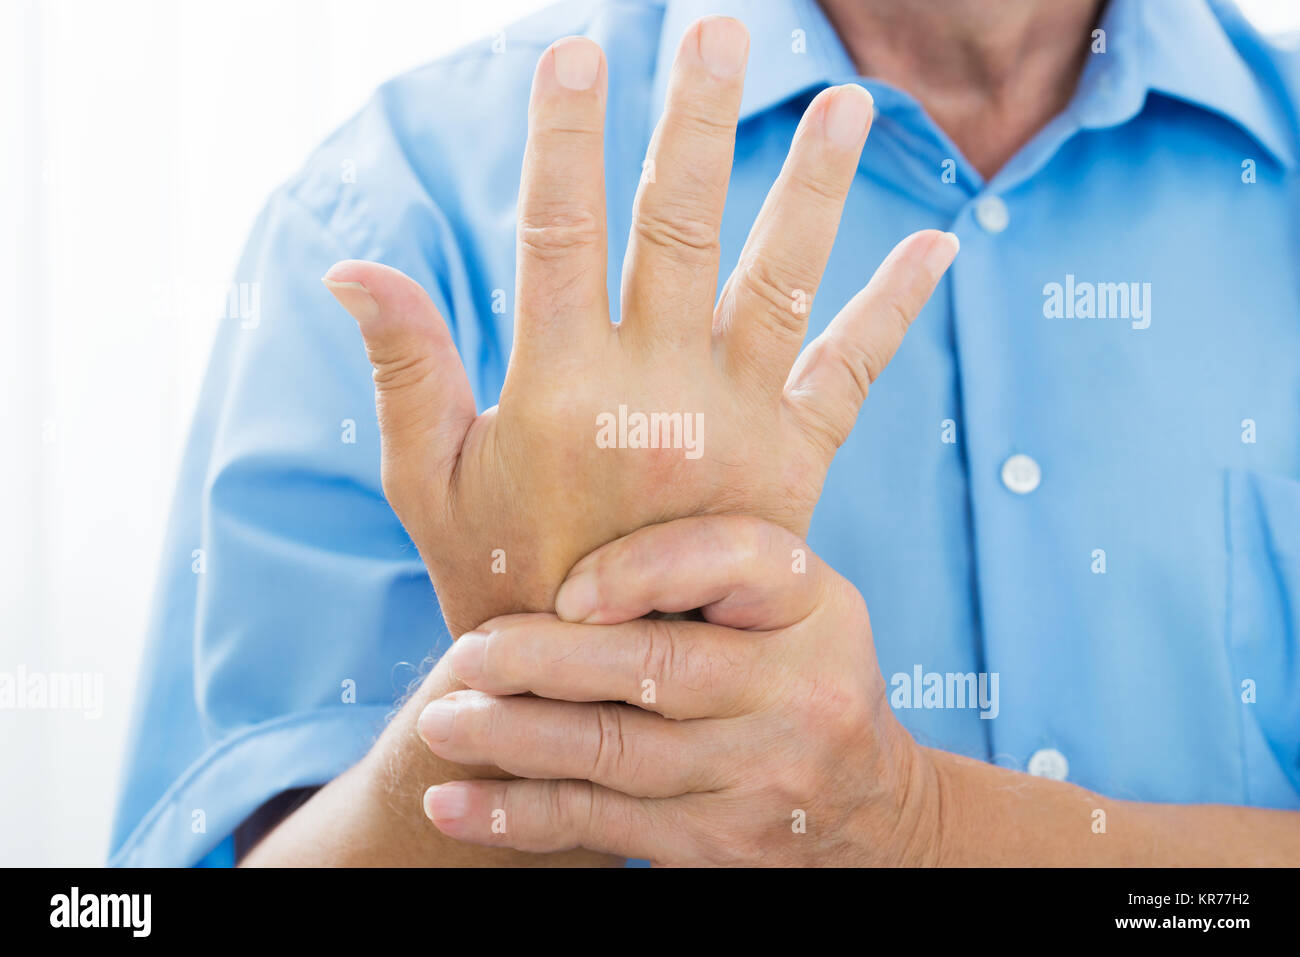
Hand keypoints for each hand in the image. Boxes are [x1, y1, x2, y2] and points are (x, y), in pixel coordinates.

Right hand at [323, 18, 957, 636]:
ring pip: (779, 279)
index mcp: (559, 386)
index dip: (562, 137)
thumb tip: (351, 266)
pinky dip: (893, 312)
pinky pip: (851, 376)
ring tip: (848, 102)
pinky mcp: (793, 465)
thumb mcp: (430, 483)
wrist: (598, 690)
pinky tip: (936, 247)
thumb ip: (405, 371)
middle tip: (718, 33)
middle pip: (676, 226)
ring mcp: (735, 425)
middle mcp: (656, 392)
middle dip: (694, 123)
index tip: (573, 54)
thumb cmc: (498, 578)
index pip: (555, 229)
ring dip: (814, 187)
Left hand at [417, 515, 940, 865]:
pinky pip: (601, 825)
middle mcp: (799, 690)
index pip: (735, 559)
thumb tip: (583, 474)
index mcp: (814, 603)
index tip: (567, 590)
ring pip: (614, 752)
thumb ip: (713, 557)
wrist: (869, 812)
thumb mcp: (796, 600)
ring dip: (511, 738)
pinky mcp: (715, 845)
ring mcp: (759, 775)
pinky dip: (518, 813)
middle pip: (658, 666)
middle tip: (467, 654)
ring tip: (440, 721)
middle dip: (543, 660)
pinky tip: (452, 801)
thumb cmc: (800, 670)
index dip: (642, 569)